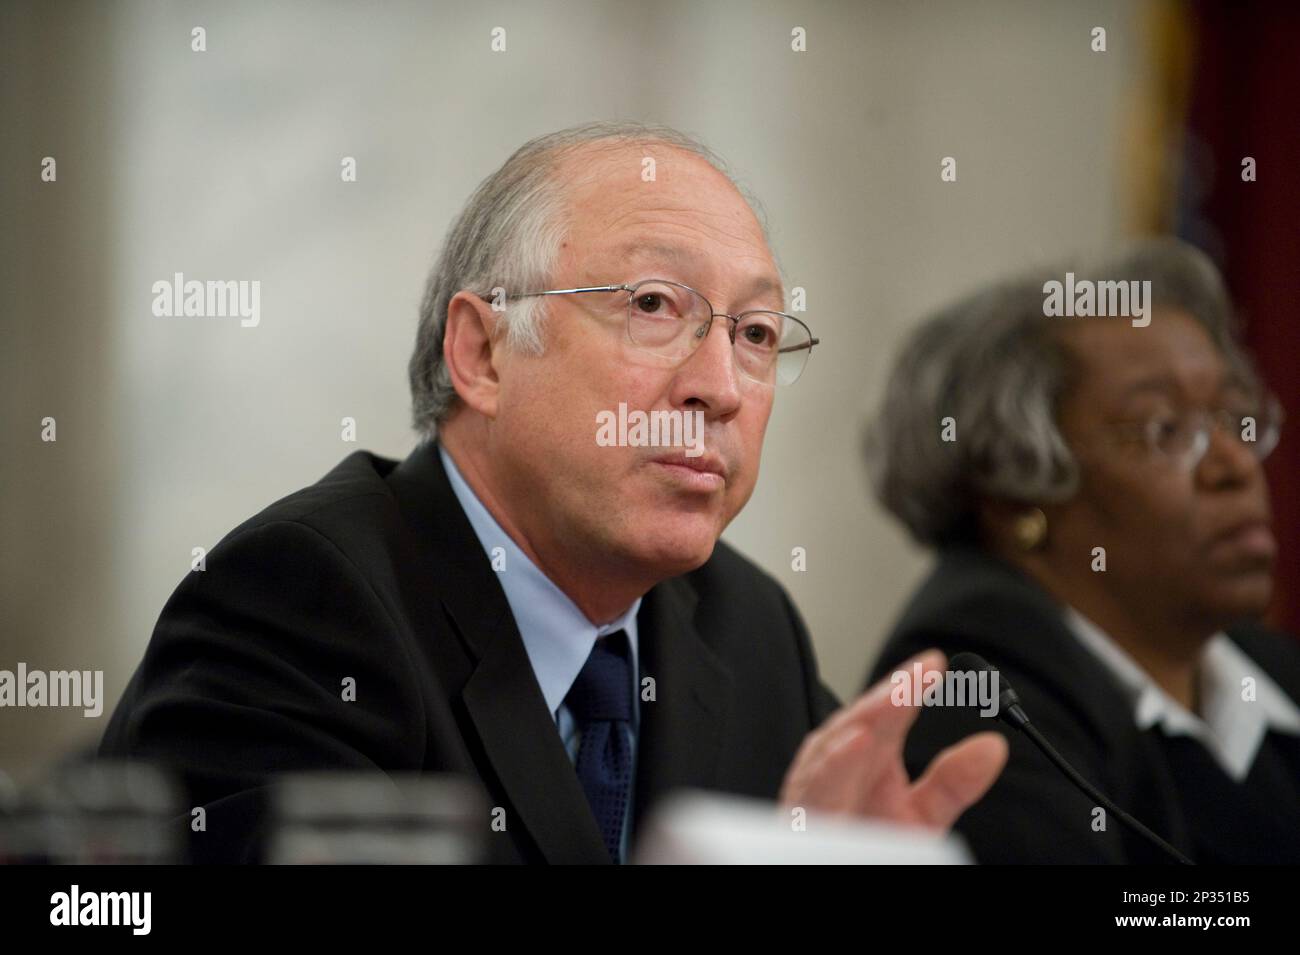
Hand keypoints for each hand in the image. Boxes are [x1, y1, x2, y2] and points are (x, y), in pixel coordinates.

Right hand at [778, 649, 1007, 829]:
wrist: (843, 873)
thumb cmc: (869, 843)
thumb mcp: (923, 816)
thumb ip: (952, 783)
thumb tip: (993, 746)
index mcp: (863, 760)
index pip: (885, 715)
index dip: (908, 687)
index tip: (936, 662)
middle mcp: (835, 769)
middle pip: (856, 722)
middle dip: (888, 694)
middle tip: (924, 671)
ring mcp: (815, 793)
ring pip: (830, 746)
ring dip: (864, 719)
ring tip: (898, 695)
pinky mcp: (805, 819)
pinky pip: (815, 789)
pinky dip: (834, 764)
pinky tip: (858, 742)